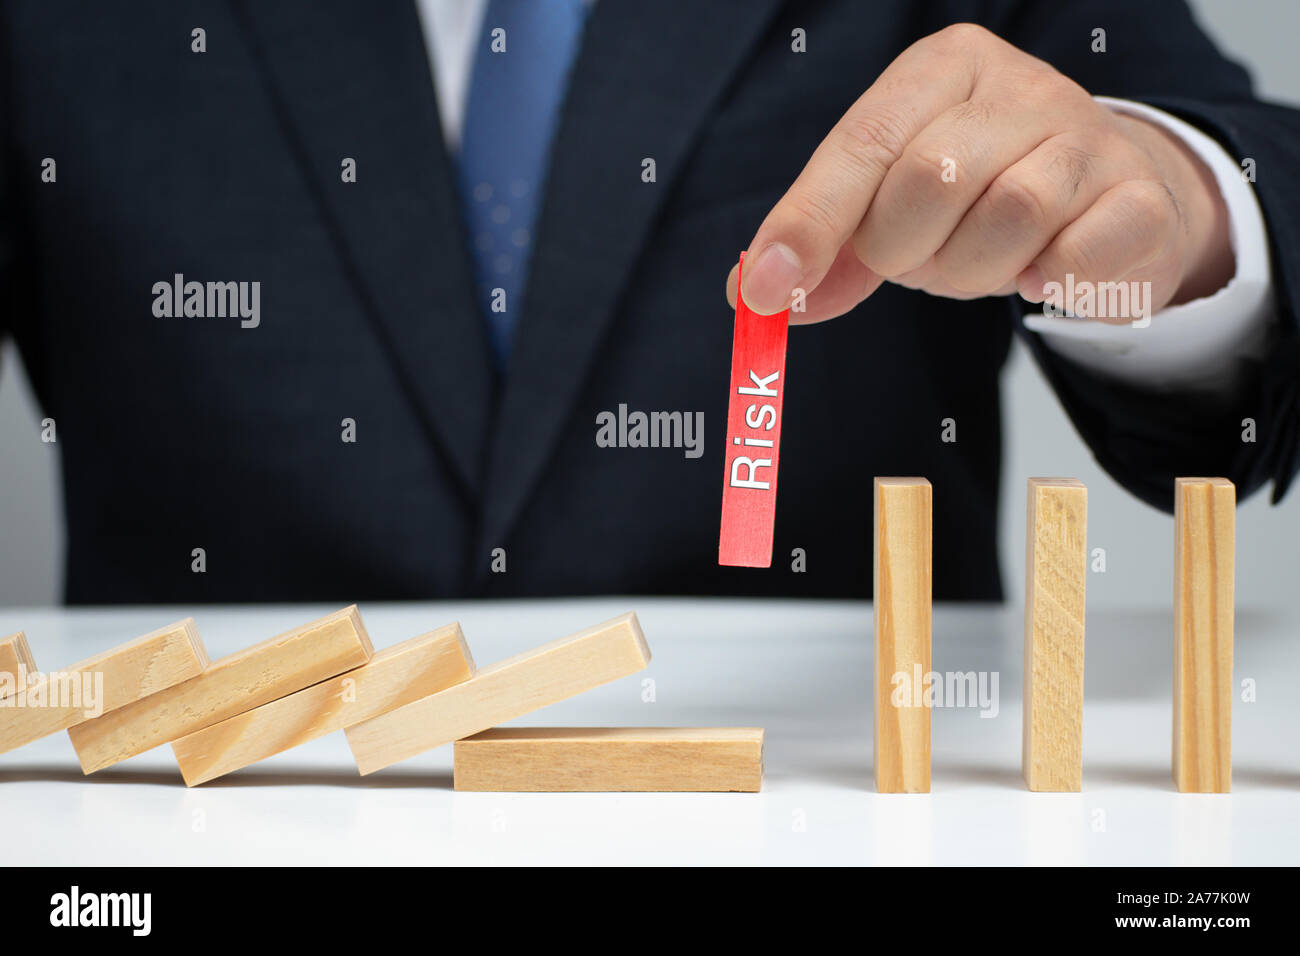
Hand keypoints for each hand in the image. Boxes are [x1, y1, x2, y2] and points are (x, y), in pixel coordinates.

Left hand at [725, 23, 1232, 324]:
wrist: (1106, 204)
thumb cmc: (981, 197)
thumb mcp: (890, 209)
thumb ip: (825, 248)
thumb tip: (756, 297)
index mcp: (942, 70)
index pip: (862, 143)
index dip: (809, 222)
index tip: (766, 289)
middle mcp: (1018, 85)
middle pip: (929, 179)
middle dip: (905, 251)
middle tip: (920, 259)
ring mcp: (1087, 135)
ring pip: (1007, 215)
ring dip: (972, 271)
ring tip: (981, 262)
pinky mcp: (1138, 196)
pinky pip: (1075, 257)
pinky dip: (1046, 283)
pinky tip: (1042, 272)